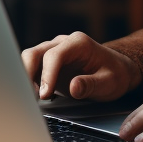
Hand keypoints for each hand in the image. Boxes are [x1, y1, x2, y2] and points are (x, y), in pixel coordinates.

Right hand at [21, 31, 141, 101]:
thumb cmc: (115, 74)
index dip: (47, 75)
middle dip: (28, 74)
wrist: (117, 70)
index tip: (45, 95)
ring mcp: (53, 51)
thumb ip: (91, 84)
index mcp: (78, 42)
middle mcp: (62, 43)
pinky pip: (32, 69)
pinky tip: (35, 97)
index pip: (54, 55)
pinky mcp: (48, 63)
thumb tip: (74, 87)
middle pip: (34, 53)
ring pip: (29, 59)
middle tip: (31, 97)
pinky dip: (29, 81)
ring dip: (26, 78)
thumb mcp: (109, 82)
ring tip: (32, 99)